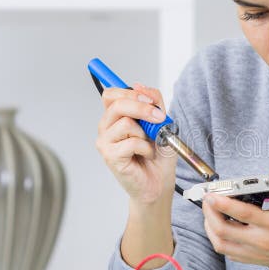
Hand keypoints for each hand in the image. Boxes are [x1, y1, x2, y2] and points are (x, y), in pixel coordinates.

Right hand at [95, 83, 176, 204]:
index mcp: (116, 117)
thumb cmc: (158, 156)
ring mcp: (106, 142)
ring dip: (145, 133)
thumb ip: (154, 103)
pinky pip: (131, 142)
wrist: (159, 183)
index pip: (111, 94)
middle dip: (143, 107)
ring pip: (125, 122)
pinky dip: (145, 148)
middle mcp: (107, 127)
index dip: (130, 92)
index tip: (149, 99)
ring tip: (148, 145)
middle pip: (117, 103)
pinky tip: (145, 156)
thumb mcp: (162, 124)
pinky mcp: (110, 156)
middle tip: (159, 118)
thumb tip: (141, 86)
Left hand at [201, 185, 268, 269]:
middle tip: (208, 201)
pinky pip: (233, 255)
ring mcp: (262, 255)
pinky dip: (222, 242)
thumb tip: (266, 183)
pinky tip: (224, 230)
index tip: (211, 194)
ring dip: (212, 229)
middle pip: (224, 231)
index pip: (241, 213)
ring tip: (211, 215)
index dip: (221, 202)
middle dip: (210, 214)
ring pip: (224, 246)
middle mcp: (265, 243)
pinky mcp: (263, 261)